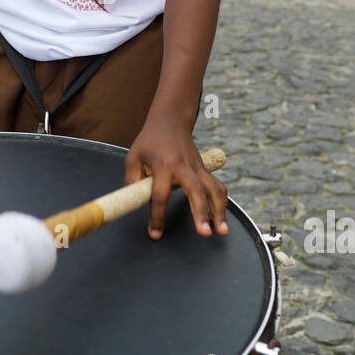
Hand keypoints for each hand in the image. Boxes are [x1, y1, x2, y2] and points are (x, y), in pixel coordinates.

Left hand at [125, 114, 228, 240]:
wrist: (171, 120)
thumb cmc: (149, 141)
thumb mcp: (133, 156)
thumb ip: (132, 179)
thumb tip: (133, 201)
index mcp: (163, 165)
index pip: (160, 195)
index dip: (157, 216)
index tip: (155, 234)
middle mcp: (183, 166)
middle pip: (196, 191)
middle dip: (201, 213)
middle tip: (204, 233)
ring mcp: (197, 167)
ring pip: (214, 188)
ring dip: (220, 210)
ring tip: (222, 231)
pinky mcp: (204, 169)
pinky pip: (217, 186)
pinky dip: (222, 202)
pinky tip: (221, 219)